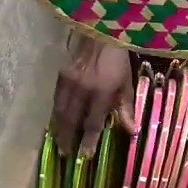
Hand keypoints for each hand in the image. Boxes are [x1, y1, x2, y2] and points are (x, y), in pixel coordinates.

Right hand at [53, 37, 136, 155]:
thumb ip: (126, 107)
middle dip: (67, 138)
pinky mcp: (61, 74)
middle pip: (71, 119)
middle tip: (65, 154)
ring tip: (58, 142)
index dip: (88, 140)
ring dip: (58, 128)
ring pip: (60, 110)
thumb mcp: (127, 82)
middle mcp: (82, 89)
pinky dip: (55, 112)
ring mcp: (69, 81)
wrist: (101, 31)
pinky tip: (55, 120)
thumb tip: (132, 131)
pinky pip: (56, 98)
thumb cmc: (118, 58)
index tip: (84, 155)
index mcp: (101, 91)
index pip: (92, 122)